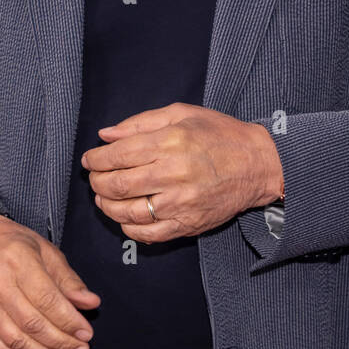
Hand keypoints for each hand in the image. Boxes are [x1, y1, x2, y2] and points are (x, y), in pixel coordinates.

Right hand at [0, 213, 100, 348]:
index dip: (69, 321)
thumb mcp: (46, 251)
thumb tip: (90, 303)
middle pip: (33, 323)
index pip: (47, 300)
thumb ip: (68, 279)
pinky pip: (0, 348)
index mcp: (19, 261)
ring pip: (17, 340)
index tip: (86, 333)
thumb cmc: (12, 243)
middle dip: (61, 342)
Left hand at [82, 102, 283, 242]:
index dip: (96, 159)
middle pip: (117, 185)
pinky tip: (125, 217)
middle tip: (94, 179)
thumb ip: (140, 123)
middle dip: (97, 183)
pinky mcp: (188, 223)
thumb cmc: (219, 134)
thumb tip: (105, 135)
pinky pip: (148, 233)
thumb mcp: (182, 114)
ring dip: (107, 206)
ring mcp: (180, 202)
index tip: (90, 160)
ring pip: (127, 212)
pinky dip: (129, 228)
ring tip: (104, 198)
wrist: (257, 164)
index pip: (118, 155)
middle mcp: (173, 172)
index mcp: (170, 141)